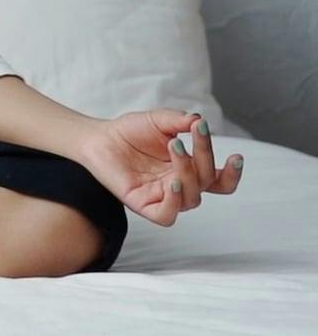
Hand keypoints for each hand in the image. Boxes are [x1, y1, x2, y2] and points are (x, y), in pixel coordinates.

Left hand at [76, 108, 242, 225]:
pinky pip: (167, 215)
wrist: (98, 137)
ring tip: (176, 146)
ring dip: (189, 173)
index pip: (219, 180)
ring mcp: (162, 196)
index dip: (232, 174)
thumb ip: (178, 120)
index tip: (236, 156)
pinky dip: (175, 202)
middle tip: (195, 132)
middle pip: (207, 182)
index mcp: (188, 170)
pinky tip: (172, 182)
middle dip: (205, 156)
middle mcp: (179, 185)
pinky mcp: (142, 205)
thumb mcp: (158, 120)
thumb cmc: (130, 131)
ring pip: (191, 198)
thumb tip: (198, 120)